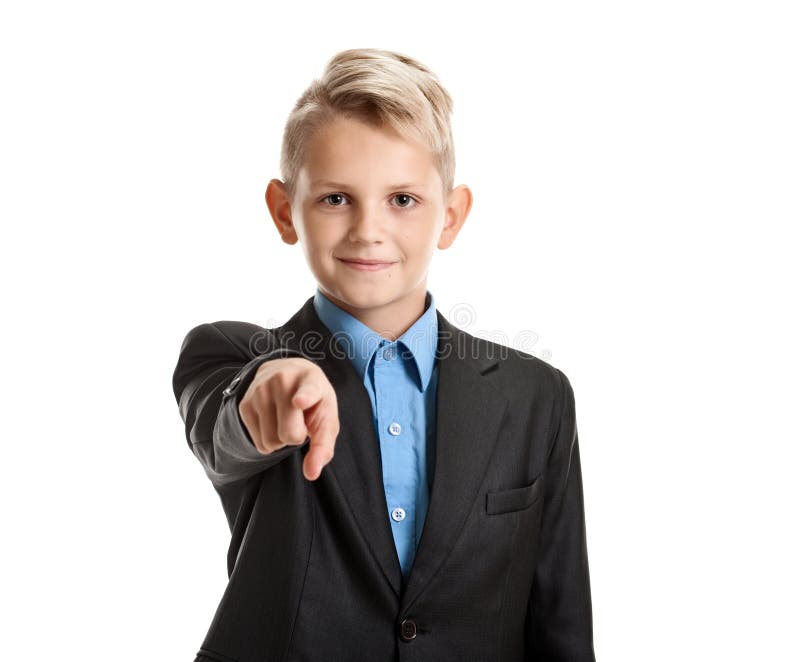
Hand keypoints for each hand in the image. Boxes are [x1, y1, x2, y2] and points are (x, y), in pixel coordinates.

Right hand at [238, 357, 339, 480]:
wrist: (287, 374)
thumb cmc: (313, 402)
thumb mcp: (326, 418)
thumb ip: (323, 446)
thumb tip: (312, 474)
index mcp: (311, 380)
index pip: (308, 391)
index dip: (304, 398)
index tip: (299, 401)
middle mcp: (283, 380)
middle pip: (289, 434)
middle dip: (297, 437)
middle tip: (299, 420)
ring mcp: (260, 391)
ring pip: (271, 442)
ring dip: (281, 440)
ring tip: (286, 418)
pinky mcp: (244, 404)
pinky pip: (259, 444)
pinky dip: (269, 439)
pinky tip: (273, 420)